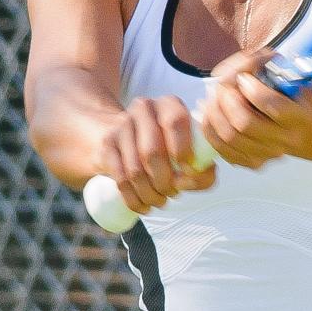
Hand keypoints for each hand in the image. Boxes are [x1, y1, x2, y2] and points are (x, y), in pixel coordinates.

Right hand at [94, 95, 216, 214]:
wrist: (129, 137)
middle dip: (166, 181)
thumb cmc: (168, 145)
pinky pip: (120, 178)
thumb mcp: (189, 149)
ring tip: (161, 200)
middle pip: (152, 152)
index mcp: (169, 104)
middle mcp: (144, 108)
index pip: (176, 121)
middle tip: (174, 193)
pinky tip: (145, 206)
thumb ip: (203, 166)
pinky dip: (134, 199)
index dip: (183, 150)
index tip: (189, 172)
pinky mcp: (108, 144)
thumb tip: (199, 177)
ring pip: (135, 169)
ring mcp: (122, 125)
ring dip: (151, 193)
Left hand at [203, 49, 311, 168]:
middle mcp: (288, 140)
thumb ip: (253, 63)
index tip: (243, 78)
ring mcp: (270, 154)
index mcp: (300, 116)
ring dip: (214, 114)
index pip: (275, 107)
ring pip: (230, 138)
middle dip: (226, 101)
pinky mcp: (252, 162)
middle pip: (246, 124)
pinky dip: (210, 130)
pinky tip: (209, 114)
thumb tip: (224, 75)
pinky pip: (223, 150)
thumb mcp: (276, 69)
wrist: (289, 119)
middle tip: (220, 87)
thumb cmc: (279, 89)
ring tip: (211, 98)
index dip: (253, 90)